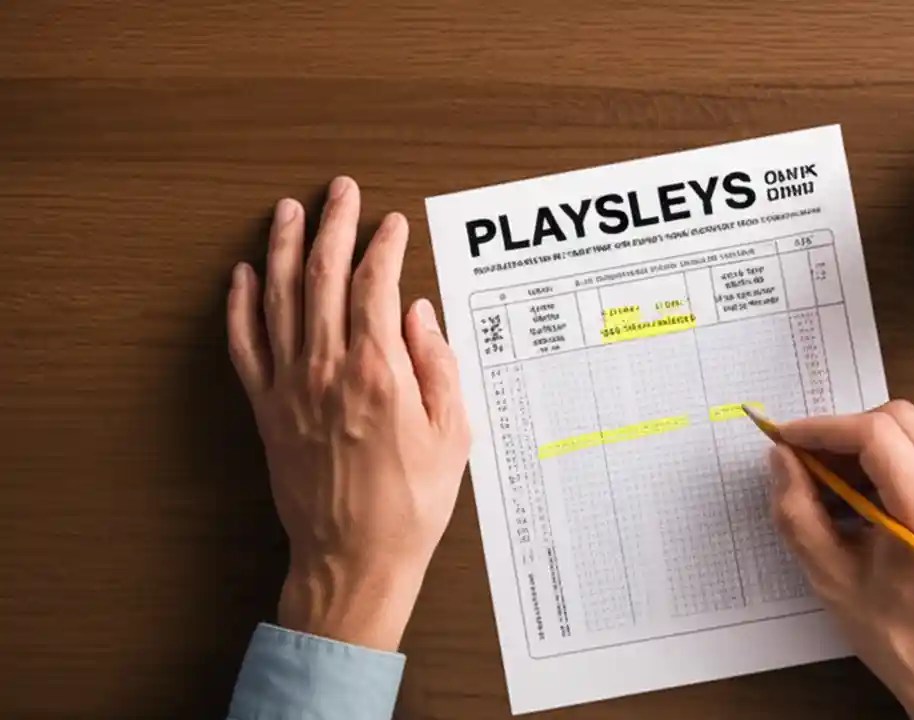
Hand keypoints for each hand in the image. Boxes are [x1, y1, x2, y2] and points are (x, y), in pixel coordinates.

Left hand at [226, 176, 469, 650]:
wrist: (354, 557)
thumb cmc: (411, 502)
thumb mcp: (451, 433)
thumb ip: (437, 365)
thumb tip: (418, 314)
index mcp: (379, 372)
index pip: (375, 286)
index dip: (384, 246)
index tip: (392, 224)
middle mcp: (327, 369)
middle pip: (324, 277)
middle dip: (334, 226)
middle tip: (340, 191)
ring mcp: (290, 387)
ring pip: (280, 299)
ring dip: (285, 248)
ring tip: (289, 212)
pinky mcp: (266, 410)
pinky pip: (245, 346)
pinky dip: (241, 306)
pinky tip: (244, 275)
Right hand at [769, 400, 913, 719]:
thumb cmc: (903, 640)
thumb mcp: (833, 579)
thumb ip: (798, 513)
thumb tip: (782, 460)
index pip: (875, 434)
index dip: (823, 428)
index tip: (787, 439)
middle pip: (899, 419)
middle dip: (845, 432)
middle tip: (806, 460)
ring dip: (868, 446)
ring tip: (832, 485)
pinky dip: (892, 463)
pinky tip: (865, 500)